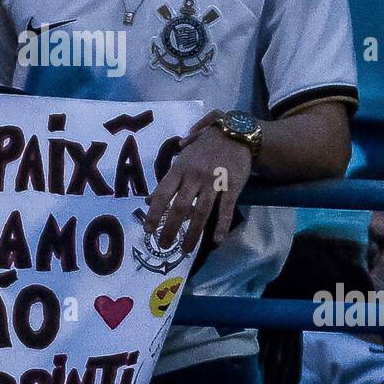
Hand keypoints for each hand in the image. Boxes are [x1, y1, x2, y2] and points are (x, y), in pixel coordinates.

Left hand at [144, 114, 251, 252]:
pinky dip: (221, 227)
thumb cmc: (205, 146)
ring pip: (201, 212)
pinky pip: (225, 210)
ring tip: (186, 249)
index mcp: (180, 168)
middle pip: (180, 207)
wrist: (236, 134)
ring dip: (193, 234)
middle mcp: (194, 176)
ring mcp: (214, 182)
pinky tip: (216, 241)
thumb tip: (149, 199)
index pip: (163, 193)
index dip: (154, 213)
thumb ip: (168, 179)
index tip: (148, 230)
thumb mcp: (183, 158)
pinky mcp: (232, 187)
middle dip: (170, 229)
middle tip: (164, 245)